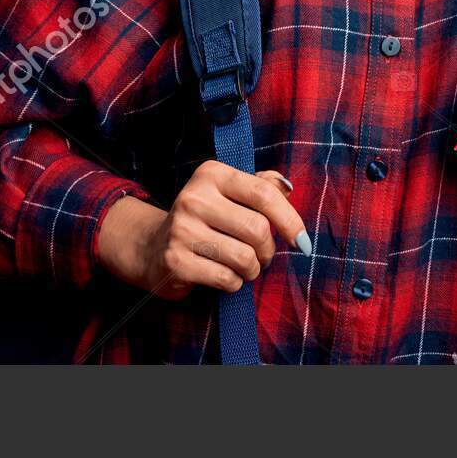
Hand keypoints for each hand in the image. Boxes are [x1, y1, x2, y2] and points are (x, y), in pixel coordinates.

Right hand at [96, 162, 309, 298]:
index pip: (264, 193)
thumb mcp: (229, 194)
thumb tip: (288, 187)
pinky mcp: (176, 261)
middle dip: (268, 250)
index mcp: (212, 174)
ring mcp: (182, 229)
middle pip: (257, 229)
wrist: (154, 247)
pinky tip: (225, 276)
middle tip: (261, 255)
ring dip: (252, 269)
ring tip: (243, 266)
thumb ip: (261, 186)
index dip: (290, 220)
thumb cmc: (205, 219)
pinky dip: (234, 283)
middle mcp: (194, 197)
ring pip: (244, 257)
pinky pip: (227, 279)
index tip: (302, 240)